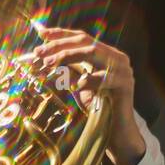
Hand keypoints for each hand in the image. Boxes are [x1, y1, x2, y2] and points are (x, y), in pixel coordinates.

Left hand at [33, 26, 145, 164]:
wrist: (116, 131)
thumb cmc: (97, 107)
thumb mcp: (78, 85)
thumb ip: (68, 70)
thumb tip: (46, 57)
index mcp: (106, 54)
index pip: (82, 38)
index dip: (61, 34)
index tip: (40, 33)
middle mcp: (116, 57)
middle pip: (85, 42)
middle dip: (59, 45)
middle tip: (39, 53)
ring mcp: (123, 69)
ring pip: (93, 53)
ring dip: (68, 56)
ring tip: (49, 64)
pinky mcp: (125, 84)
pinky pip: (104, 77)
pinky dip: (88, 79)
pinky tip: (77, 85)